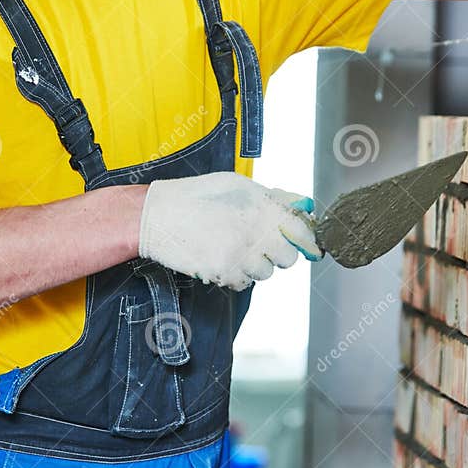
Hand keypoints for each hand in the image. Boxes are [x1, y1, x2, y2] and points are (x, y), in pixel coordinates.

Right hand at [138, 172, 321, 290]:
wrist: (156, 216)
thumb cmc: (197, 196)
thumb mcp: (238, 185)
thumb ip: (274, 197)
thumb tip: (305, 206)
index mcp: (262, 207)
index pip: (303, 231)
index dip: (308, 240)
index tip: (311, 246)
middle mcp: (255, 232)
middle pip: (288, 258)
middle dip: (279, 253)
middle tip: (261, 243)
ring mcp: (240, 255)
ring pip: (266, 273)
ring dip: (257, 264)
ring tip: (234, 246)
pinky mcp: (224, 273)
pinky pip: (244, 282)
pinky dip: (237, 274)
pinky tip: (222, 256)